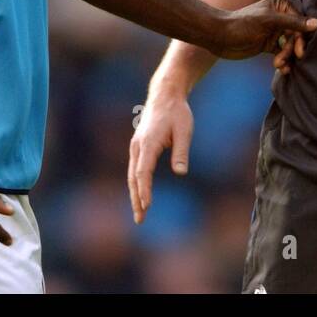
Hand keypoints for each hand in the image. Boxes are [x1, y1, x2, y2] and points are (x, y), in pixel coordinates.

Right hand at [128, 86, 192, 224]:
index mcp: (148, 142)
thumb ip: (181, 152)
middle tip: (140, 219)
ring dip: (135, 194)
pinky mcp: (138, 146)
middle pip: (134, 177)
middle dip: (136, 199)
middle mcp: (138, 145)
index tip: (147, 206)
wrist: (165, 96)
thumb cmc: (177, 113)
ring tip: (139, 213)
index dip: (144, 190)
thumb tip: (180, 172)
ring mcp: (136, 146)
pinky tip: (140, 195)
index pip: (143, 172)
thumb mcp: (184, 131)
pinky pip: (135, 169)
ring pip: (132, 174)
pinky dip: (136, 184)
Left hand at [205, 0, 316, 68]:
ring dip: (287, 57)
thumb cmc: (242, 24)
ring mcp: (275, 31)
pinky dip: (284, 61)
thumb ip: (293, 22)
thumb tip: (316, 23)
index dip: (301, 37)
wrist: (220, 37)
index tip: (298, 51)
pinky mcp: (270, 44)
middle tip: (287, 59)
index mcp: (282, 5)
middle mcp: (281, 17)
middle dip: (291, 49)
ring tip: (279, 65)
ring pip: (290, 46)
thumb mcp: (268, 21)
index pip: (301, 22)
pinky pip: (283, 53)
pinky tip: (282, 68)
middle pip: (297, 35)